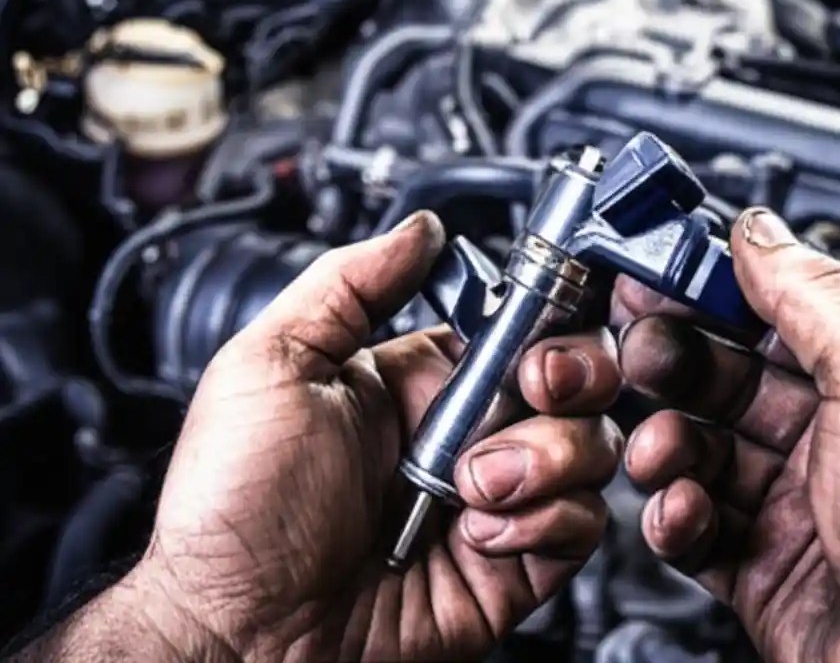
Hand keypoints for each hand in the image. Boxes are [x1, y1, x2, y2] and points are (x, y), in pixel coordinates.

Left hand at [20, 212, 624, 661]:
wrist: (242, 633)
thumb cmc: (235, 510)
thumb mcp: (270, 366)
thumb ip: (349, 284)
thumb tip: (418, 229)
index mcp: (421, 383)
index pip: (521, 330)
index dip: (547, 324)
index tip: (536, 336)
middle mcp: (469, 437)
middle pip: (578, 381)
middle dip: (570, 377)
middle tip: (529, 391)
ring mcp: (498, 501)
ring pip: (592, 448)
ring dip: (543, 459)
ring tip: (469, 489)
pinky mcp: (517, 564)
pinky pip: (582, 525)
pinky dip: (544, 523)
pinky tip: (480, 535)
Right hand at [614, 208, 839, 661]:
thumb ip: (817, 297)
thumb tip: (761, 231)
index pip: (786, 308)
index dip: (717, 285)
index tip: (657, 269)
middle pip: (734, 377)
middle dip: (677, 363)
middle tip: (637, 357)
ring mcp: (810, 508)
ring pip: (707, 452)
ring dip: (668, 443)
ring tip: (657, 449)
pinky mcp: (773, 572)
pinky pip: (701, 527)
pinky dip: (675, 515)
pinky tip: (679, 511)